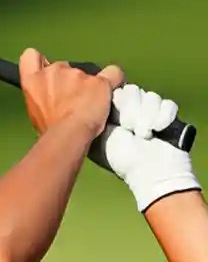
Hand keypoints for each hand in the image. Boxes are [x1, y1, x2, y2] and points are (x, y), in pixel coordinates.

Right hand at [19, 48, 123, 138]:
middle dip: (69, 79)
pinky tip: (113, 89)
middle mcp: (54, 71)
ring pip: (87, 73)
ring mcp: (77, 74)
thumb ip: (43, 96)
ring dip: (90, 84)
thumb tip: (54, 99)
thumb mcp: (37, 112)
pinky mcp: (100, 81)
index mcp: (33, 81)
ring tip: (90, 105)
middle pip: (63, 67)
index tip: (47, 71)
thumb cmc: (49, 130)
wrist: (67, 135)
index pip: (30, 57)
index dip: (40, 61)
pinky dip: (115, 79)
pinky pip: (113, 74)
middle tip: (73, 99)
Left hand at [88, 83, 199, 211]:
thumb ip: (94, 115)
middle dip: (131, 110)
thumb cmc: (121, 158)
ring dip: (146, 116)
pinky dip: (162, 117)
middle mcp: (130, 109)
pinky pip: (167, 104)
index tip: (114, 119)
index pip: (113, 92)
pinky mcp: (168, 114)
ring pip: (150, 97)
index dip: (116, 102)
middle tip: (128, 128)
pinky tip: (156, 130)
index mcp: (112, 113)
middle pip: (132, 90)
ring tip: (142, 134)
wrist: (150, 171)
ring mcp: (150, 111)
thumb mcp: (100, 135)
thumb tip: (94, 98)